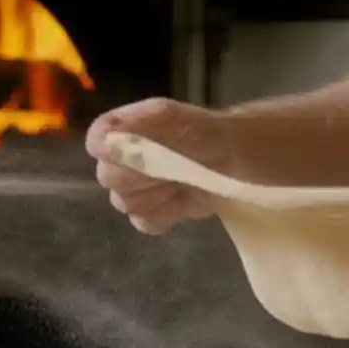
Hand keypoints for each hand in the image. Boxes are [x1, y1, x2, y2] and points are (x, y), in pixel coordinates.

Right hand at [85, 98, 234, 234]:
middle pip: (107, 177)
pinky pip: (141, 222)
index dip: (111, 153)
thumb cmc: (224, 138)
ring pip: (123, 203)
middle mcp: (131, 154)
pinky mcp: (156, 210)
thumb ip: (150, 128)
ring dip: (156, 198)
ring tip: (184, 184)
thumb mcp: (193, 124)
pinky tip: (183, 205)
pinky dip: (163, 217)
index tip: (141, 157)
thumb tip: (104, 141)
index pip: (98, 140)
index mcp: (135, 125)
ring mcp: (142, 185)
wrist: (251, 162)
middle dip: (143, 179)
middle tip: (176, 170)